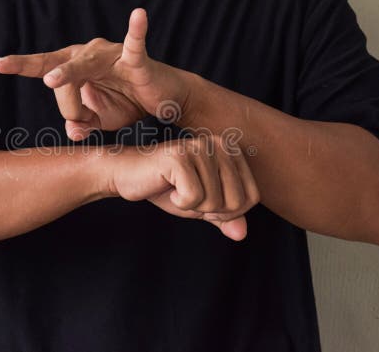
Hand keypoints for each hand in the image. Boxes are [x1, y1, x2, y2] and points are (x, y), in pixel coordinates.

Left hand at [0, 8, 190, 139]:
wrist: (164, 101)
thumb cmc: (129, 103)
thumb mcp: (101, 120)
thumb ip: (83, 124)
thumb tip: (71, 131)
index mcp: (75, 65)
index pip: (44, 65)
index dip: (21, 65)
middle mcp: (88, 53)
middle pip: (60, 76)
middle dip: (68, 106)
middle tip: (83, 121)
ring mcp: (110, 53)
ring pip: (82, 67)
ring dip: (68, 75)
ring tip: (52, 80)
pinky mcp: (135, 58)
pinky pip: (134, 43)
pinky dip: (137, 29)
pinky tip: (138, 14)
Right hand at [102, 135, 260, 240]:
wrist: (127, 176)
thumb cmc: (167, 188)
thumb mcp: (202, 206)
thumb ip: (225, 217)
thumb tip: (241, 234)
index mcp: (231, 151)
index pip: (252, 197)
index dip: (227, 212)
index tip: (203, 198)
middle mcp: (219, 144)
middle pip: (236, 201)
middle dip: (210, 210)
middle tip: (187, 195)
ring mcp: (200, 147)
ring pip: (215, 202)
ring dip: (192, 206)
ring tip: (176, 189)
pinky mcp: (180, 156)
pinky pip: (194, 197)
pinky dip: (179, 202)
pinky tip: (167, 188)